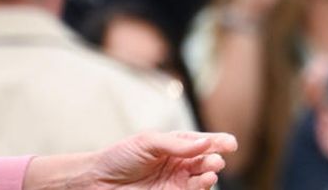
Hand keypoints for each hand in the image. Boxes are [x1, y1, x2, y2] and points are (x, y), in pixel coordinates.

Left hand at [87, 131, 236, 188]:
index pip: (204, 142)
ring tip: (210, 172)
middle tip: (215, 160)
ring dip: (210, 174)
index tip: (230, 144)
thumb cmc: (120, 157)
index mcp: (177, 145)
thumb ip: (178, 143)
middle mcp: (180, 163)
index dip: (219, 142)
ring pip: (203, 178)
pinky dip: (202, 187)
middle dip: (215, 159)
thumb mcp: (149, 142)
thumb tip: (204, 143)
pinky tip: (205, 181)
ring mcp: (176, 181)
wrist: (97, 182)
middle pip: (206, 160)